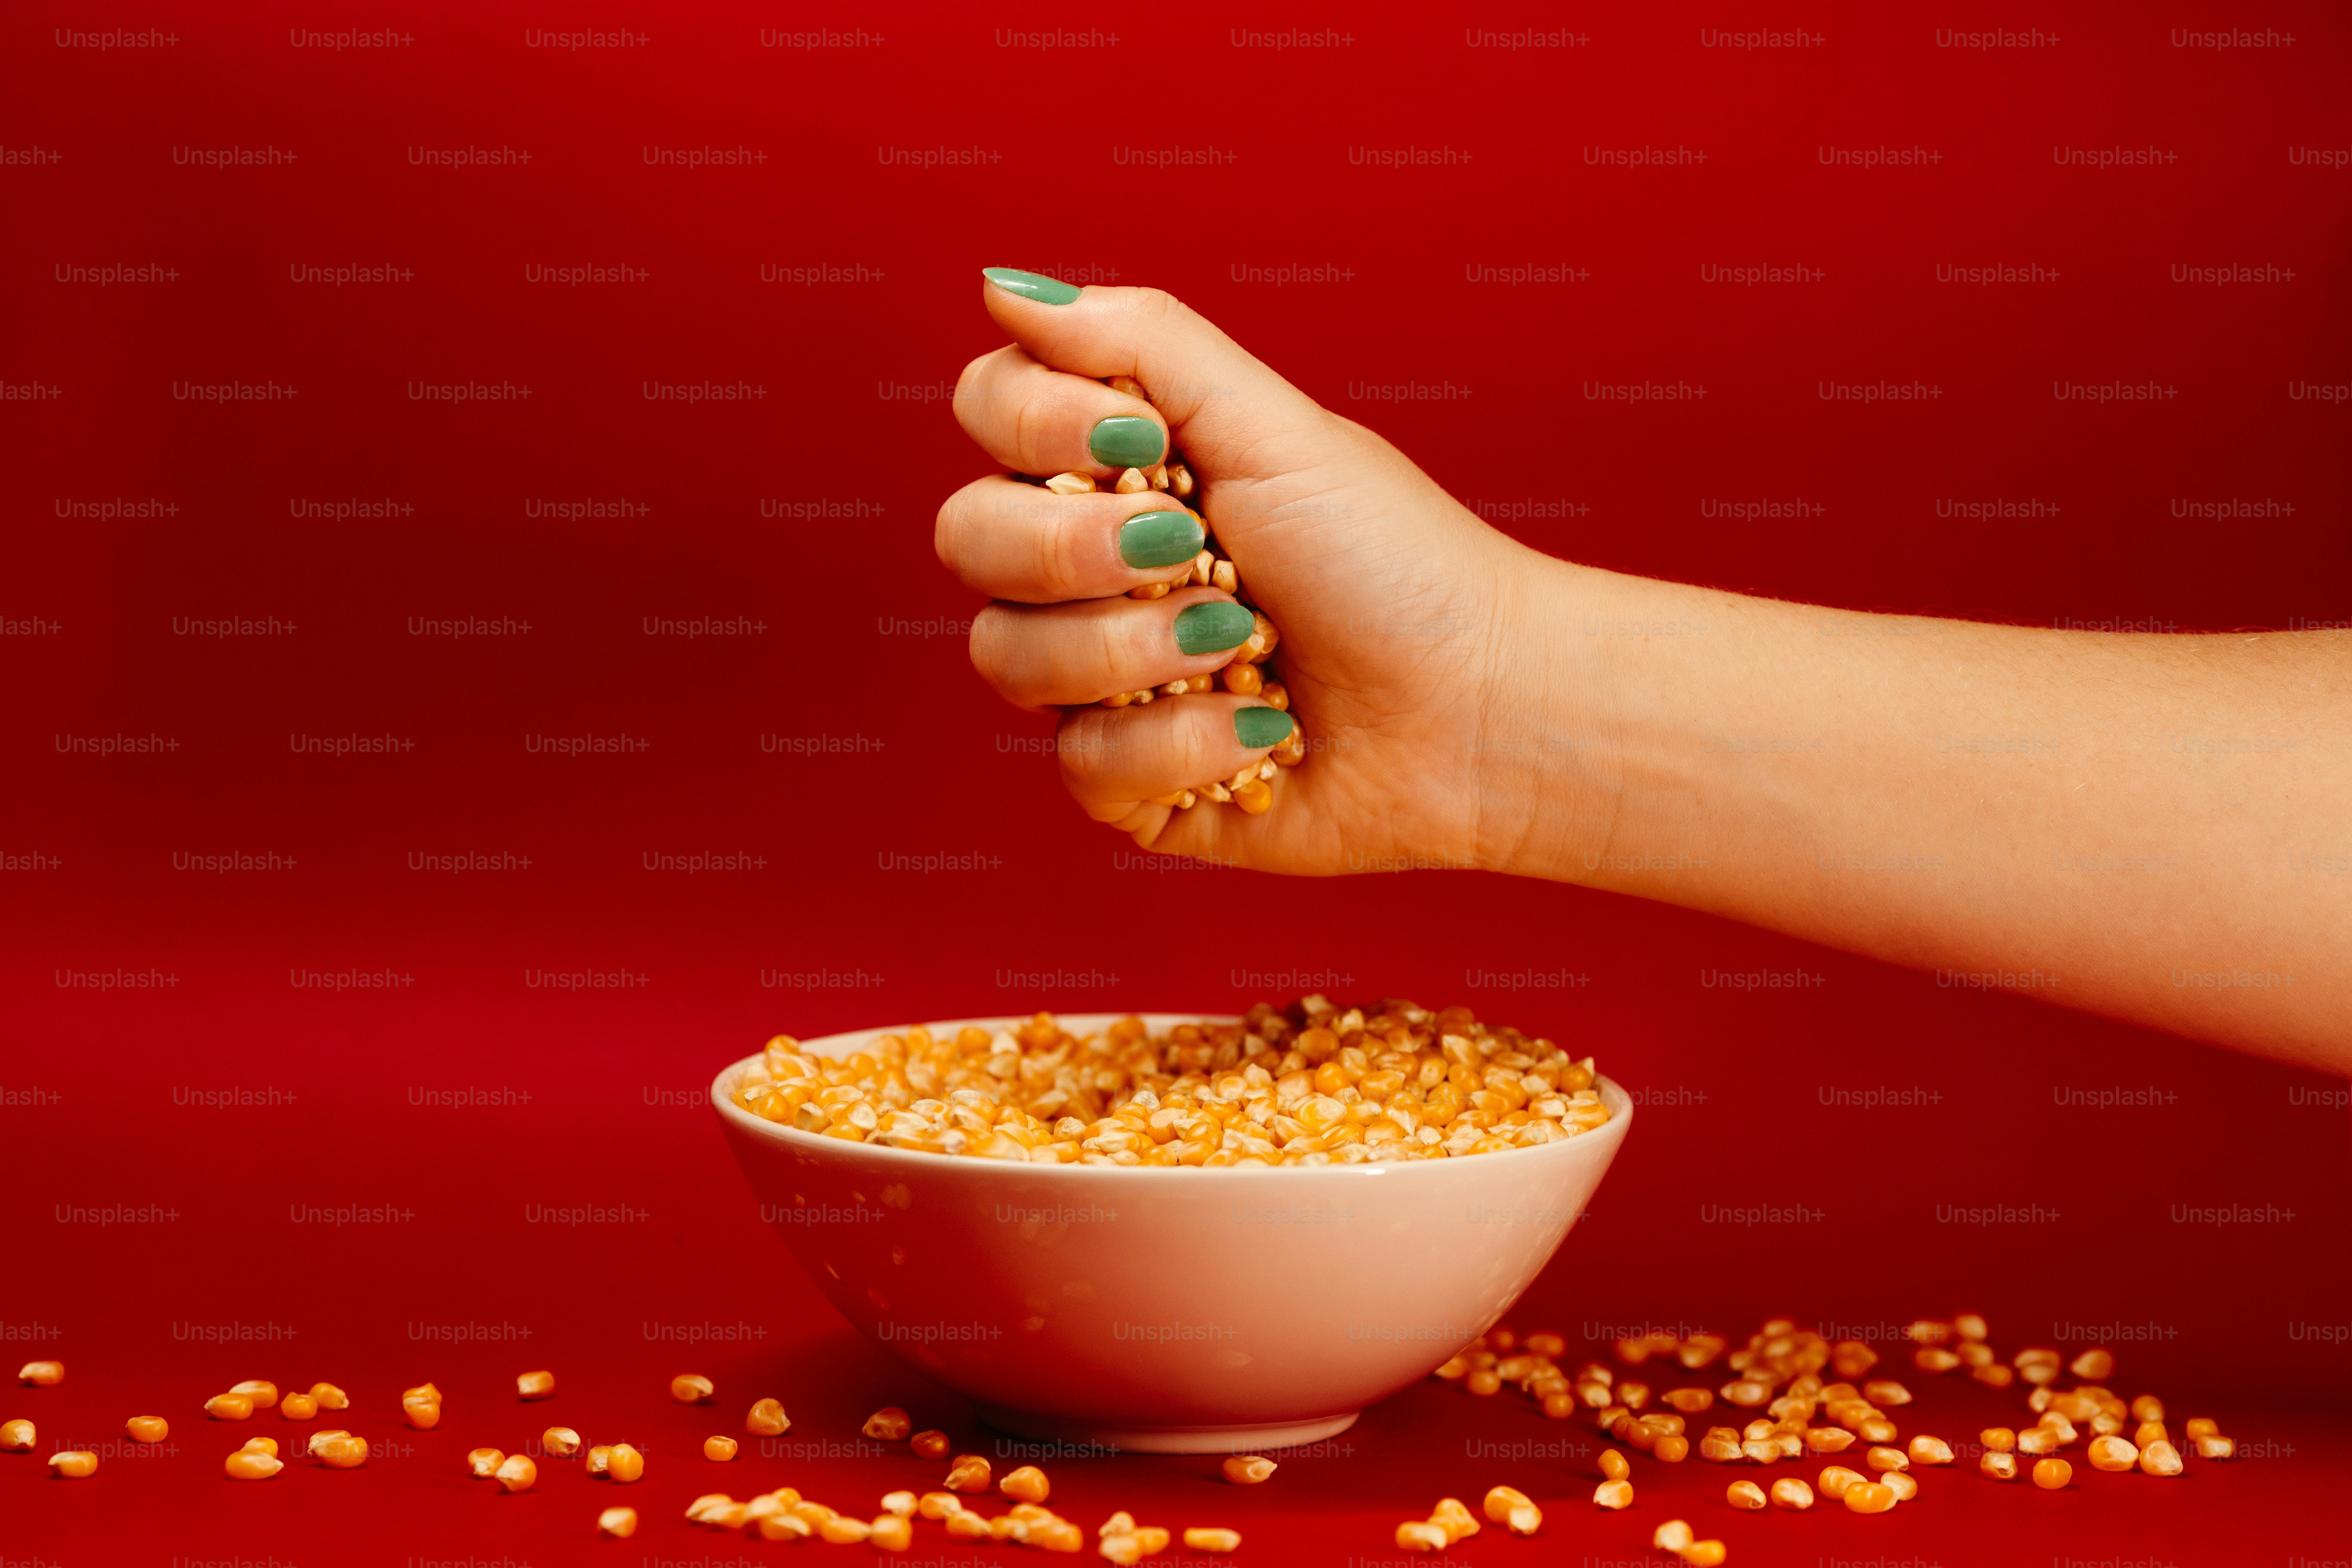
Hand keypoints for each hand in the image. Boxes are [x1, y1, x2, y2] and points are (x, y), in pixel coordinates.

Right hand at [936, 271, 1601, 872]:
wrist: (1479, 706)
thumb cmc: (1393, 560)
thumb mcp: (1273, 425)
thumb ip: (1137, 341)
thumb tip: (1001, 285)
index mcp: (1117, 469)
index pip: (987, 413)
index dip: (1031, 426)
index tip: (1135, 438)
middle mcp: (1090, 571)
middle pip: (967, 538)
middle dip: (1077, 549)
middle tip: (1189, 549)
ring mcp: (1100, 679)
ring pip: (1005, 658)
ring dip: (1135, 650)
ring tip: (1241, 644)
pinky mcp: (1130, 782)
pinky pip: (1078, 765)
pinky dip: (1181, 746)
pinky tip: (1260, 730)